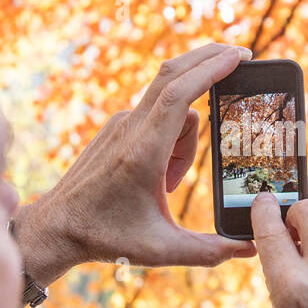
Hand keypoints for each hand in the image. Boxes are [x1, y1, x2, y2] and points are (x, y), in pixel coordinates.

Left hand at [12, 43, 257, 283]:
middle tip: (243, 56)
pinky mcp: (117, 127)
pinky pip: (156, 119)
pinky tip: (158, 179)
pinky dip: (170, 141)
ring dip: (186, 137)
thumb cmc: (106, 237)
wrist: (56, 228)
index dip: (211, 69)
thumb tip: (250, 249)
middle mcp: (130, 129)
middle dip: (210, 59)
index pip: (179, 94)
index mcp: (143, 152)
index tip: (239, 56)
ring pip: (172, 108)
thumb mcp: (161, 251)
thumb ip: (209, 251)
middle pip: (173, 75)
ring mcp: (121, 124)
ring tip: (170, 185)